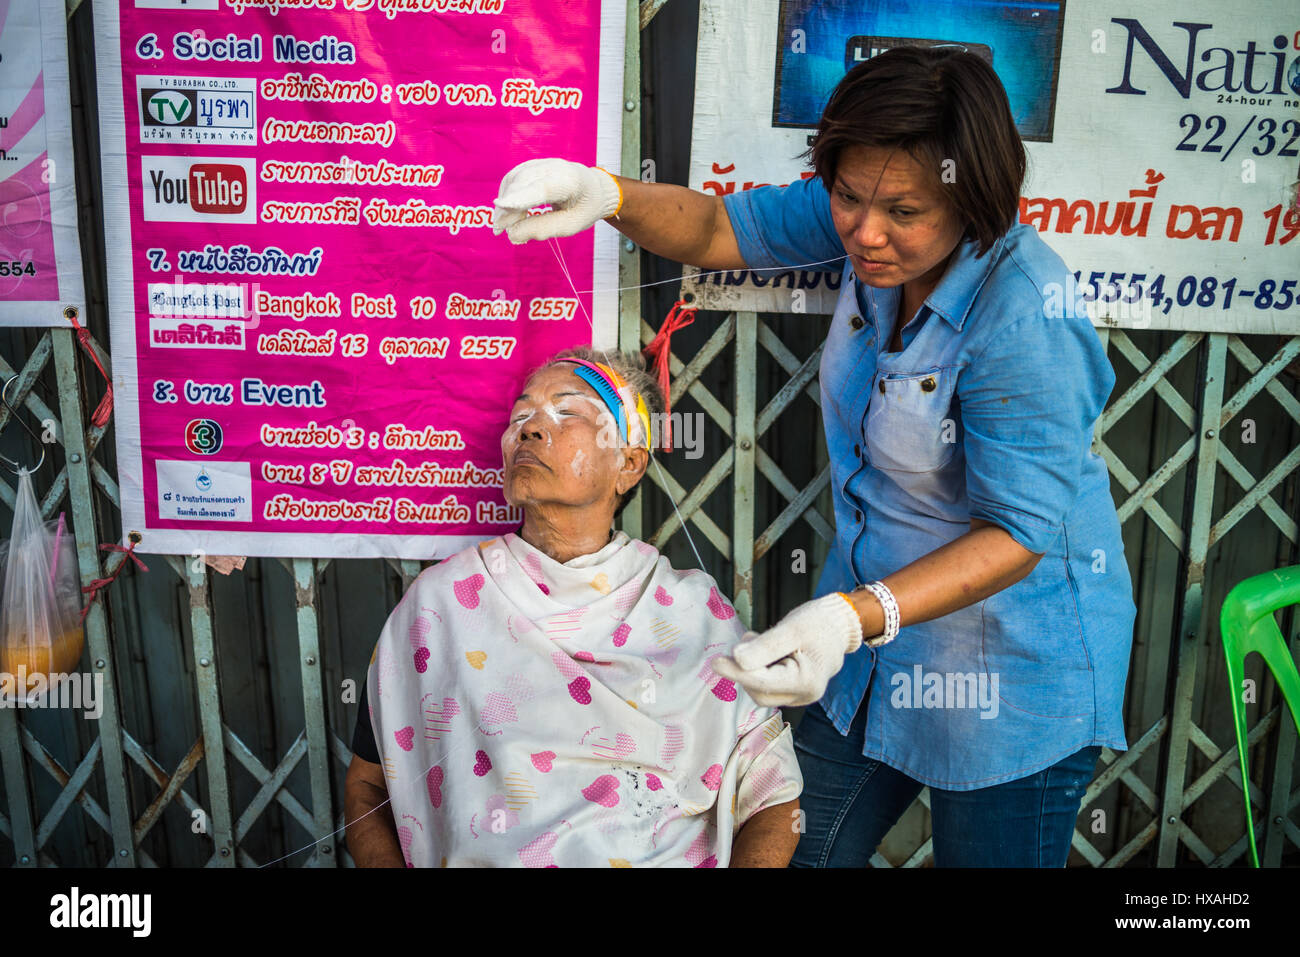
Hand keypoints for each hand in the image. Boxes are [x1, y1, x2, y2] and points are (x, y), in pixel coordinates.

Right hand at [492, 158, 621, 243]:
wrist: (594, 189)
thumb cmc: (584, 208)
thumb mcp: (570, 225)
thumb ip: (543, 229)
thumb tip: (512, 233)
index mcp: (571, 181)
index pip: (542, 188)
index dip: (520, 197)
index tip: (500, 206)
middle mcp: (556, 166)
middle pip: (523, 183)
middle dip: (507, 207)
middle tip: (499, 230)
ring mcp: (543, 163)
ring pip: (514, 179)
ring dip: (504, 203)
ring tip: (503, 225)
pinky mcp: (533, 166)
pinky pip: (513, 179)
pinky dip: (507, 196)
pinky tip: (508, 213)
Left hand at [710, 594, 862, 707]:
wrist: (839, 624)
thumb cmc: (819, 622)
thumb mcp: (791, 628)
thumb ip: (765, 646)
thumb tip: (736, 659)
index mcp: (807, 681)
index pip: (763, 682)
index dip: (737, 672)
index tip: (716, 662)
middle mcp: (805, 695)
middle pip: (760, 692)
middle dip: (744, 670)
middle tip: (743, 640)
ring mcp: (800, 695)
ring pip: (762, 691)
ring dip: (751, 668)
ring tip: (757, 639)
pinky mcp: (794, 690)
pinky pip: (769, 685)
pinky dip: (760, 669)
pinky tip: (764, 649)